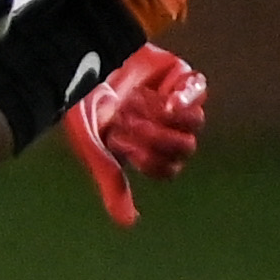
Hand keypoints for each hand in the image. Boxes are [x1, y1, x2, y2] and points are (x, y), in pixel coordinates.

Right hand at [62, 44, 208, 226]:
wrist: (87, 54)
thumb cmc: (80, 101)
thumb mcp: (91, 145)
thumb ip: (111, 182)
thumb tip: (128, 224)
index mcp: (140, 145)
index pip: (167, 169)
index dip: (153, 160)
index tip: (126, 145)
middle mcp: (160, 126)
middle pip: (185, 149)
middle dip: (157, 138)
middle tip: (132, 122)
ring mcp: (173, 101)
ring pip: (195, 123)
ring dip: (169, 118)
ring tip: (145, 105)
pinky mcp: (181, 76)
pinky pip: (199, 91)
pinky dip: (184, 94)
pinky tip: (164, 93)